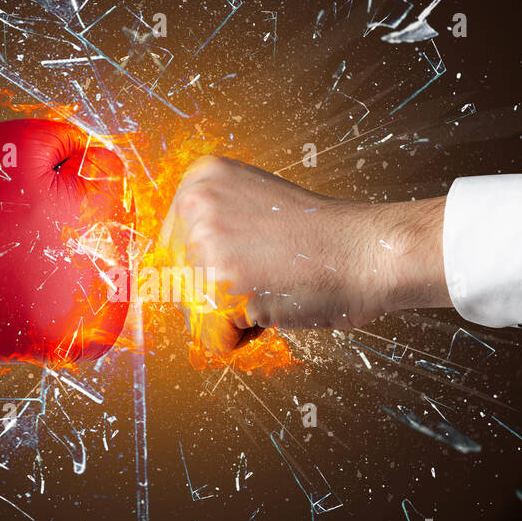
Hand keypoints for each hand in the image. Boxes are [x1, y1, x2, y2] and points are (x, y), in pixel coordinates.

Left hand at [158, 156, 450, 354]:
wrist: (368, 251)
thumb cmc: (320, 238)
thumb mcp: (250, 208)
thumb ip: (207, 228)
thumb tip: (153, 274)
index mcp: (199, 180)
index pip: (168, 251)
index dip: (211, 268)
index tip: (253, 251)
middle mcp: (194, 205)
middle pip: (174, 285)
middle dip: (219, 293)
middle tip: (268, 269)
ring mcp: (204, 245)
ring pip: (192, 314)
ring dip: (232, 314)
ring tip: (273, 283)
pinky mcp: (219, 287)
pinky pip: (211, 340)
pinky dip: (244, 337)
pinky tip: (276, 301)